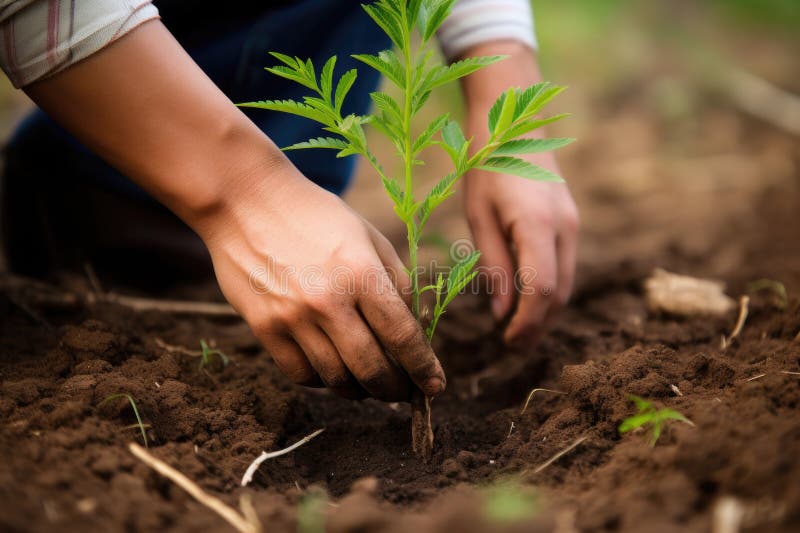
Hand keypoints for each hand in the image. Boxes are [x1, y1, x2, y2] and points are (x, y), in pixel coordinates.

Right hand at [201, 160, 445, 400]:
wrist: (246, 200)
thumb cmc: (318, 216)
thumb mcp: (369, 237)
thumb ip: (397, 284)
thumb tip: (415, 333)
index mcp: (362, 273)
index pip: (402, 336)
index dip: (423, 368)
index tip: (435, 386)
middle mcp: (328, 300)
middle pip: (371, 369)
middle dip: (394, 389)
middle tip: (402, 392)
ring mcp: (292, 317)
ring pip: (336, 379)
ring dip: (359, 389)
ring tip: (367, 384)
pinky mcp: (264, 327)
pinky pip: (300, 374)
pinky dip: (322, 380)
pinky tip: (331, 370)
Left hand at [464, 150, 578, 345]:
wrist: (514, 121)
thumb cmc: (486, 164)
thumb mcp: (478, 216)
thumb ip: (492, 265)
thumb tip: (501, 312)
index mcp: (537, 224)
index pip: (540, 289)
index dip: (526, 322)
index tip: (507, 341)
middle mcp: (565, 227)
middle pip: (560, 292)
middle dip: (538, 324)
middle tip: (512, 346)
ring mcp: (573, 223)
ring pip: (567, 282)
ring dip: (546, 311)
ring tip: (518, 330)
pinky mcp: (571, 220)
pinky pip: (565, 265)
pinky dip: (550, 289)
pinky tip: (527, 299)